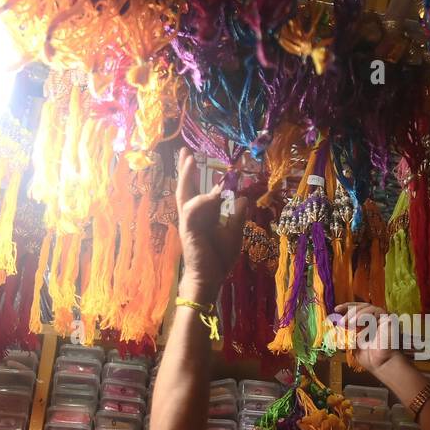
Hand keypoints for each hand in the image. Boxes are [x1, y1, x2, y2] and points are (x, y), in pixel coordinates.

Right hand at [175, 147, 244, 301]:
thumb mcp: (234, 234)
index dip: (206, 181)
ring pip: (185, 194)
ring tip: (190, 160)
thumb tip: (244, 198)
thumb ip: (238, 216)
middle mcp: (194, 216)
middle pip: (187, 188)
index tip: (216, 170)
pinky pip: (192, 210)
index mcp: (204, 216)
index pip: (202, 193)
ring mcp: (188, 222)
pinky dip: (202, 200)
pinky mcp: (188, 230)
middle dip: (186, 170)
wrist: (209, 278)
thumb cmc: (219, 258)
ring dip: (187, 176)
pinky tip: (214, 193)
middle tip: (185, 152)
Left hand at [334, 302, 404, 373]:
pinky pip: (377, 313)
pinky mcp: (389, 319)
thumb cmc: (370, 357)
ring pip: (368, 307)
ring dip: (357, 313)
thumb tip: (334, 328)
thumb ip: (345, 335)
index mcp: (367, 322)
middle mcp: (376, 318)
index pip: (357, 309)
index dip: (346, 307)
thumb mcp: (352, 344)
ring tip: (349, 323)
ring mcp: (383, 318)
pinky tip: (358, 322)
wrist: (381, 364)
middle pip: (362, 306)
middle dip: (349, 312)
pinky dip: (366, 316)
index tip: (336, 309)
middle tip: (341, 321)